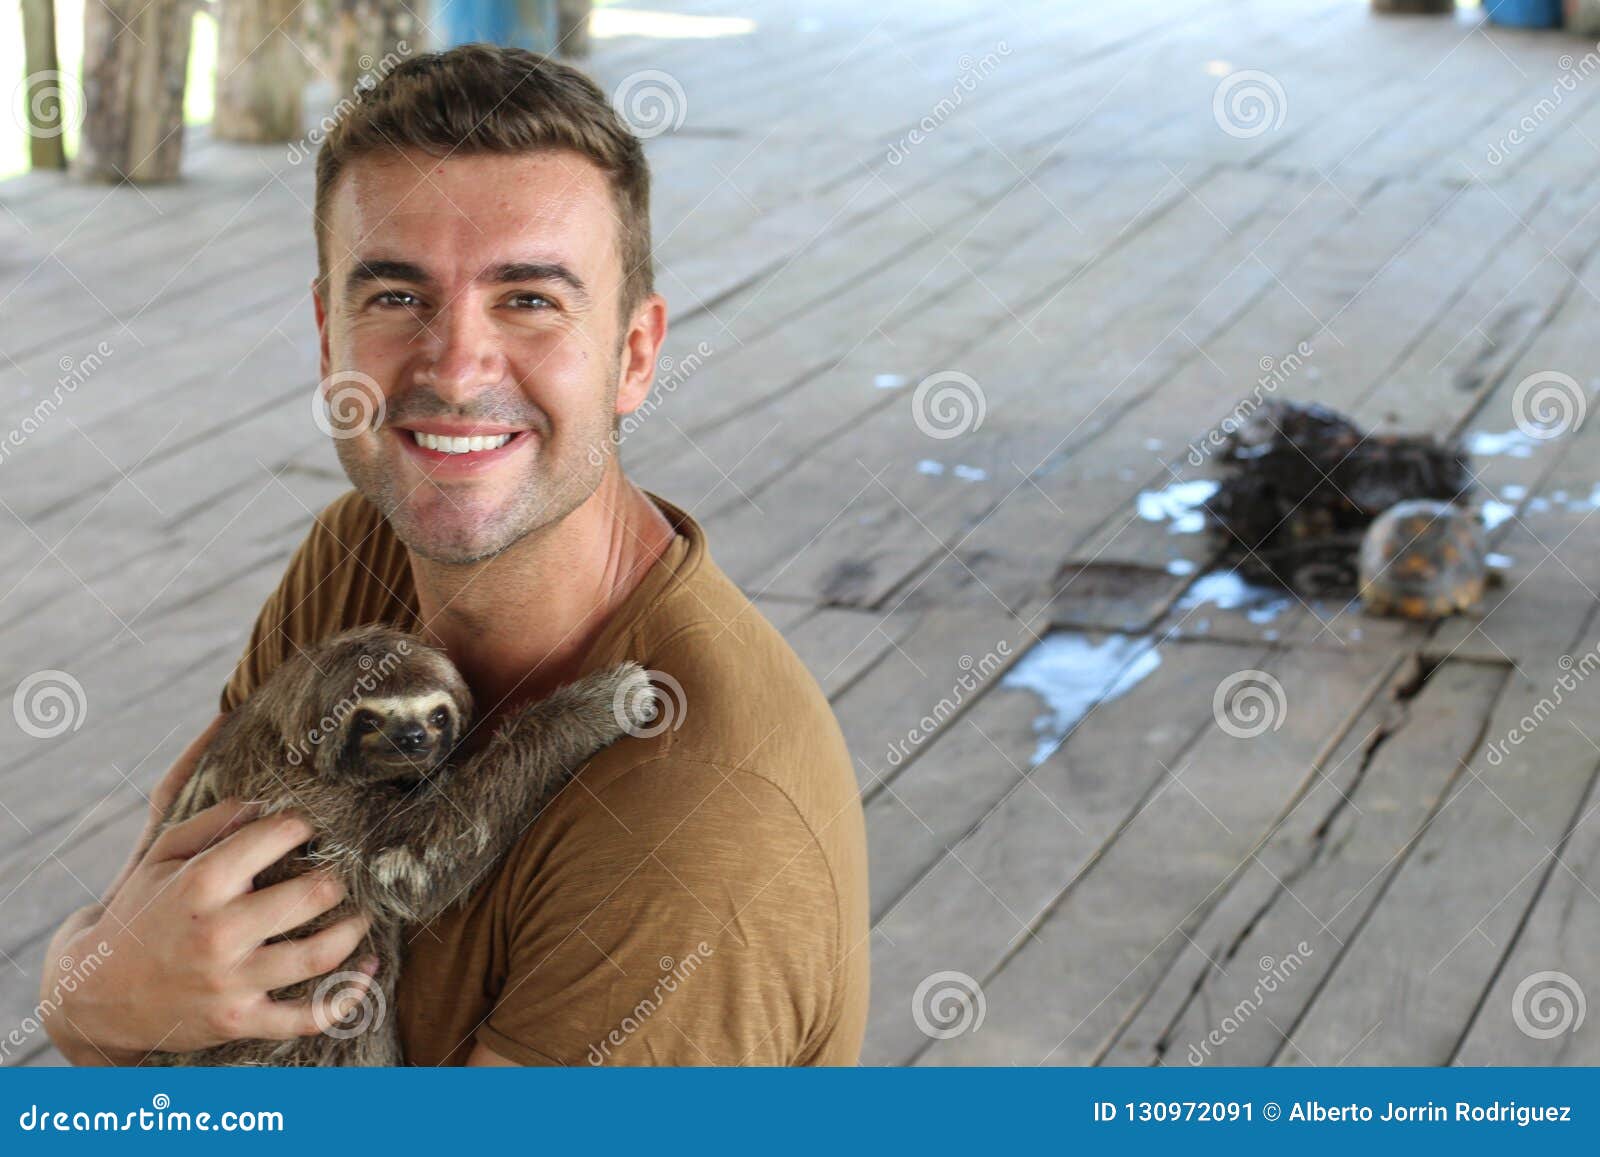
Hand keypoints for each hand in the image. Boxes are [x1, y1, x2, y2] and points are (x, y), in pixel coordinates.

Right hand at [41, 800, 375, 1064]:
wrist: (94, 994)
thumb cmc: (140, 913)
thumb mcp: (162, 857)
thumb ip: (215, 821)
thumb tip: (268, 800)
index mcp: (201, 884)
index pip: (279, 836)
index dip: (307, 823)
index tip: (318, 825)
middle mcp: (219, 932)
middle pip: (314, 894)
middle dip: (342, 876)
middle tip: (351, 869)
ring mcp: (231, 982)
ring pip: (321, 954)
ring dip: (355, 928)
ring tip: (363, 912)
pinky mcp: (240, 1022)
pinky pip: (308, 1016)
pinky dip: (348, 996)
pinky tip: (367, 967)